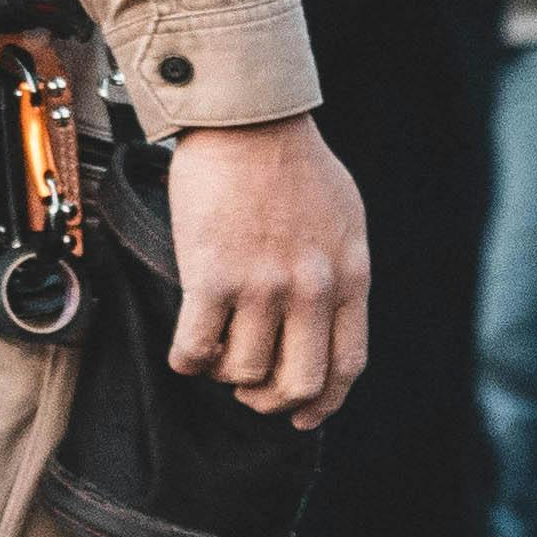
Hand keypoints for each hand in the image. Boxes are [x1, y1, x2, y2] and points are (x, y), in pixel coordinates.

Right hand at [166, 111, 373, 425]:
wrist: (249, 121)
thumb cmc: (293, 163)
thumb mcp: (344, 220)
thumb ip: (339, 271)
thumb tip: (327, 316)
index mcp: (349, 276)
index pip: (347, 366)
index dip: (324, 403)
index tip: (303, 415)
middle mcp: (312, 289)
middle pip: (299, 384)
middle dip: (271, 401)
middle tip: (250, 389)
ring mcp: (263, 286)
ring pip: (244, 373)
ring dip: (225, 374)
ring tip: (216, 349)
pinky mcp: (213, 277)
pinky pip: (196, 351)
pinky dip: (189, 360)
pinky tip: (188, 346)